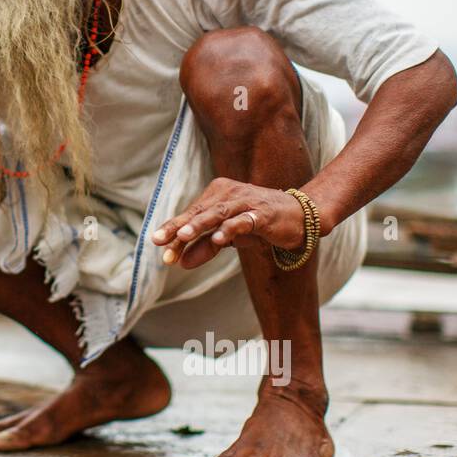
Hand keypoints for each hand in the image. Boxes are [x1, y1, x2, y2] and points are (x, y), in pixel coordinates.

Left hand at [151, 177, 307, 268]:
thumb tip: (180, 262)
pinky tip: (219, 239)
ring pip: (217, 213)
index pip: (191, 215)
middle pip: (199, 212)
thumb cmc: (260, 224)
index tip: (157, 246)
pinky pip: (244, 220)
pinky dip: (231, 228)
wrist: (300, 218)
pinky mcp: (263, 213)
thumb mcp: (229, 238)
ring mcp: (246, 202)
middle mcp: (228, 194)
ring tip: (182, 237)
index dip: (173, 230)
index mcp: (216, 196)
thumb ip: (205, 248)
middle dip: (178, 229)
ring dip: (199, 225)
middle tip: (160, 241)